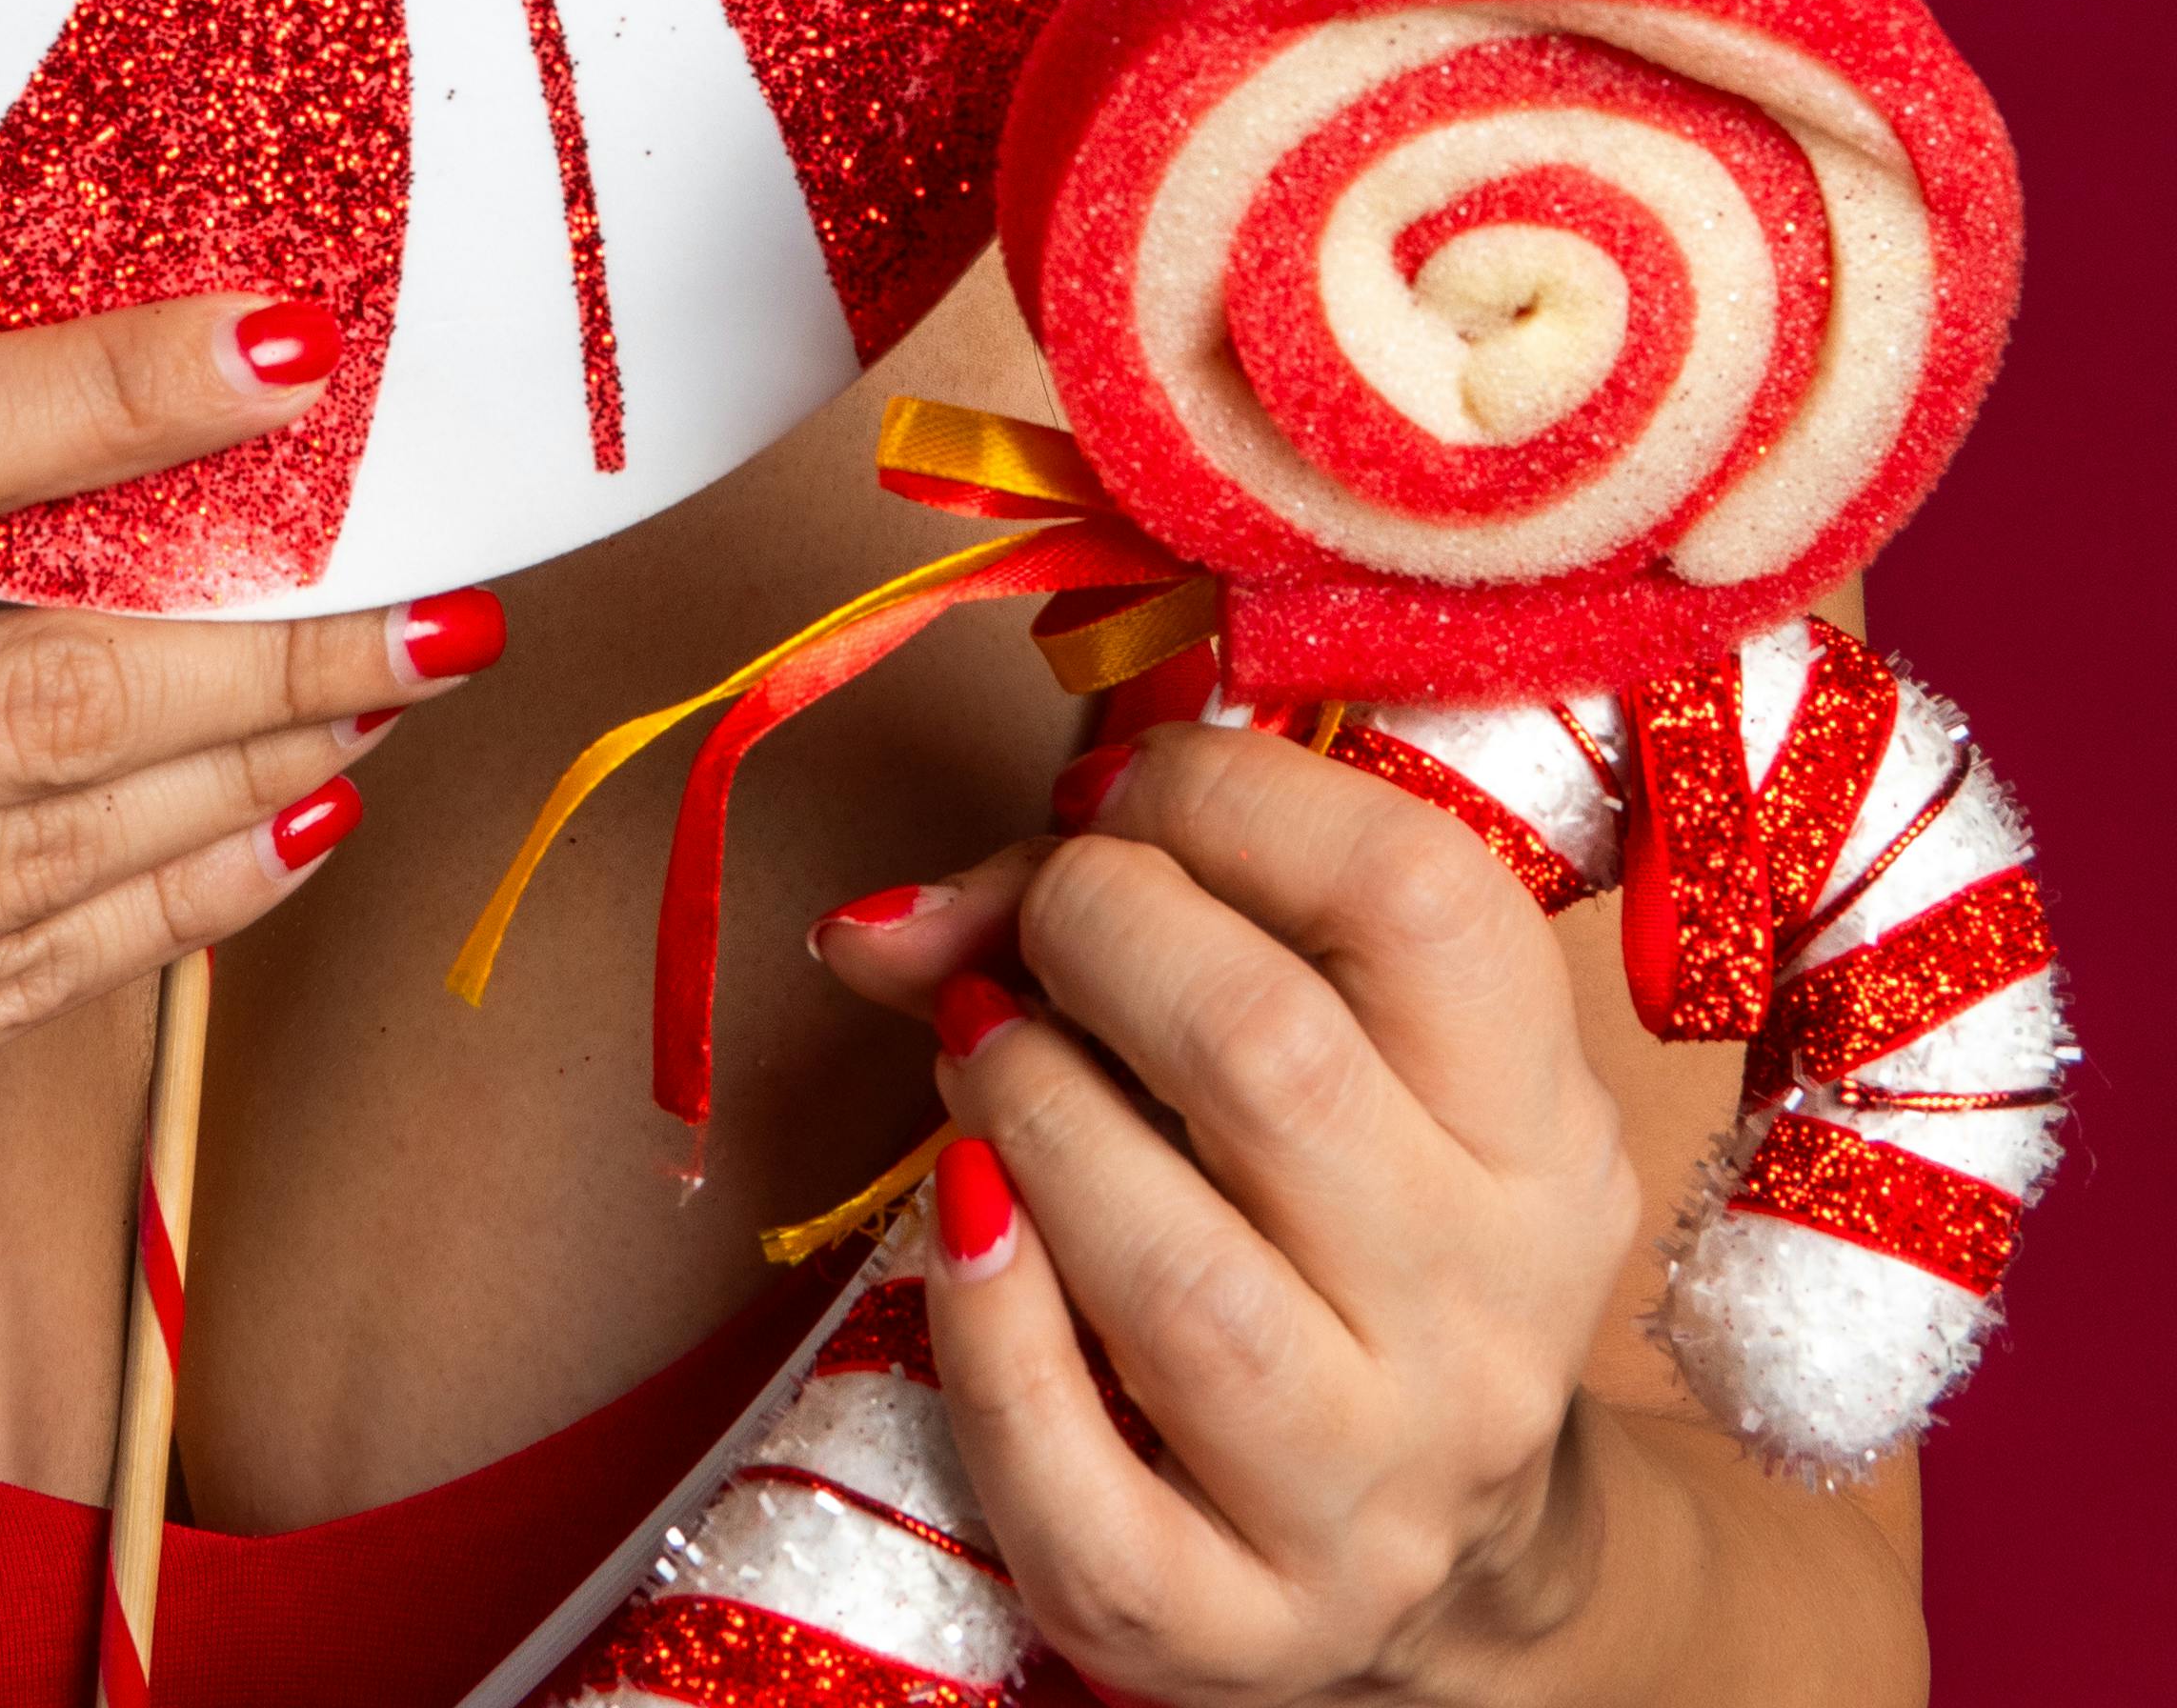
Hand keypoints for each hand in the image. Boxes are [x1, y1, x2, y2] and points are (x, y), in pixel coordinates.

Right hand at [0, 296, 494, 1309]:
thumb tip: (57, 453)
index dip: (111, 391)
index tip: (287, 338)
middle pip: (39, 698)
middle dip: (279, 638)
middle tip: (448, 580)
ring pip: (61, 860)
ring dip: (262, 770)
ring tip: (399, 683)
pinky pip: (18, 998)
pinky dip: (171, 908)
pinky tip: (277, 835)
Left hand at [816, 723, 1637, 1705]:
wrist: (1442, 1560)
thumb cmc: (1342, 1230)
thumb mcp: (1322, 1048)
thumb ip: (1104, 921)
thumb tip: (879, 928)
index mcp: (1542, 1134)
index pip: (1417, 895)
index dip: (1224, 796)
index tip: (1120, 800)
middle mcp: (1486, 1315)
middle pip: (1269, 1056)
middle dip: (1094, 933)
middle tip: (1036, 932)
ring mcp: (1373, 1491)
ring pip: (1172, 1276)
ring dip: (1026, 1112)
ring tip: (982, 1057)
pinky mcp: (1242, 1632)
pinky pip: (1080, 1494)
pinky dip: (986, 1338)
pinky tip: (963, 1232)